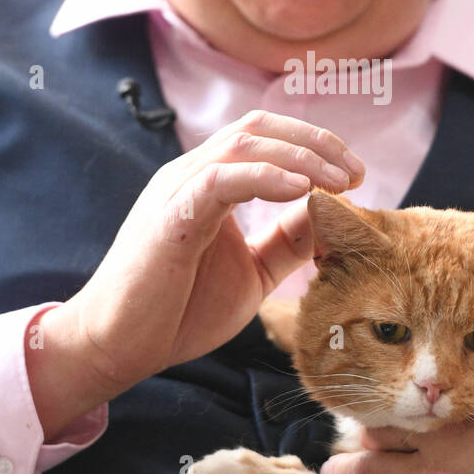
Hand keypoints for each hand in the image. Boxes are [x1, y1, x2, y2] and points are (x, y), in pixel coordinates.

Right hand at [27, 111, 363, 435]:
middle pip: (260, 128)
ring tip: (339, 181)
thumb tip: (330, 216)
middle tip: (355, 172)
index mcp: (209, 182)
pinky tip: (301, 190)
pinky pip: (222, 179)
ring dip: (301, 157)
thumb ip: (286, 242)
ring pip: (245, 145)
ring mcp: (178, 190)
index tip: (354, 175)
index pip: (265, 137)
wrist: (118, 345)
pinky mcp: (171, 217)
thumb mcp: (252, 272)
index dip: (314, 146)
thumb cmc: (179, 311)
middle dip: (316, 142)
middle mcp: (192, 174)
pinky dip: (266, 177)